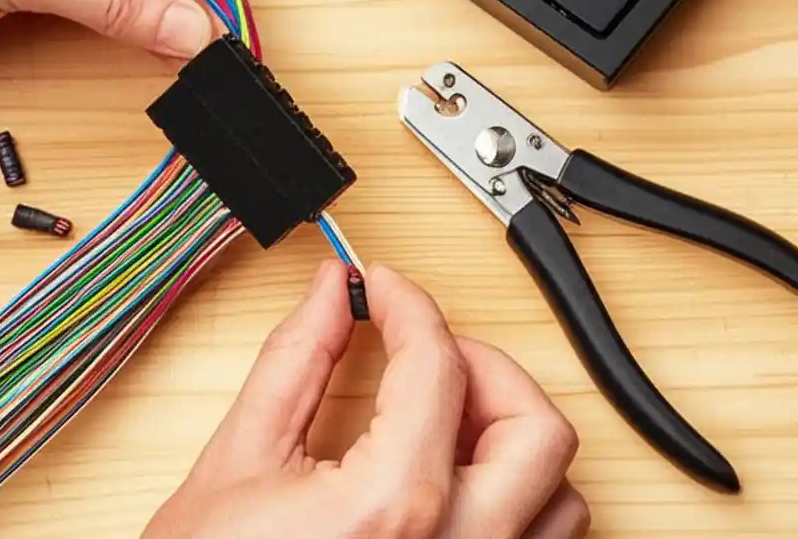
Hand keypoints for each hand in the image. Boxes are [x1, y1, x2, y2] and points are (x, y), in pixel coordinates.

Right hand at [145, 261, 589, 538]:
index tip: (385, 289)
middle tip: (427, 351)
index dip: (409, 305)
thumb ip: (295, 364)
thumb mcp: (238, 464)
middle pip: (535, 430)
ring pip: (558, 494)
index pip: (438, 369)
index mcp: (390, 509)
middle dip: (485, 367)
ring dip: (511, 437)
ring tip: (444, 418)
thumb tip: (330, 296)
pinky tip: (452, 478)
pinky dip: (516, 496)